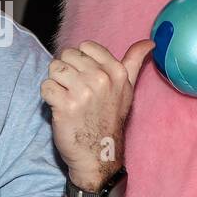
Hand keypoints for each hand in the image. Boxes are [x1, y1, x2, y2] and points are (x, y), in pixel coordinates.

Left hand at [40, 39, 153, 189]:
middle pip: (66, 56)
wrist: (98, 155)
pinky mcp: (65, 105)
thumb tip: (150, 42)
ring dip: (56, 84)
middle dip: (66, 72)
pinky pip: (46, 86)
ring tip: (66, 98)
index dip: (80, 62)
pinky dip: (48, 97)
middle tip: (74, 91)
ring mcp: (83, 92)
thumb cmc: (110, 120)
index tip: (85, 79)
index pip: (85, 47)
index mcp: (116, 71)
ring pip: (54, 69)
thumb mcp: (127, 89)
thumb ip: (135, 62)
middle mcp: (101, 79)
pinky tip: (59, 108)